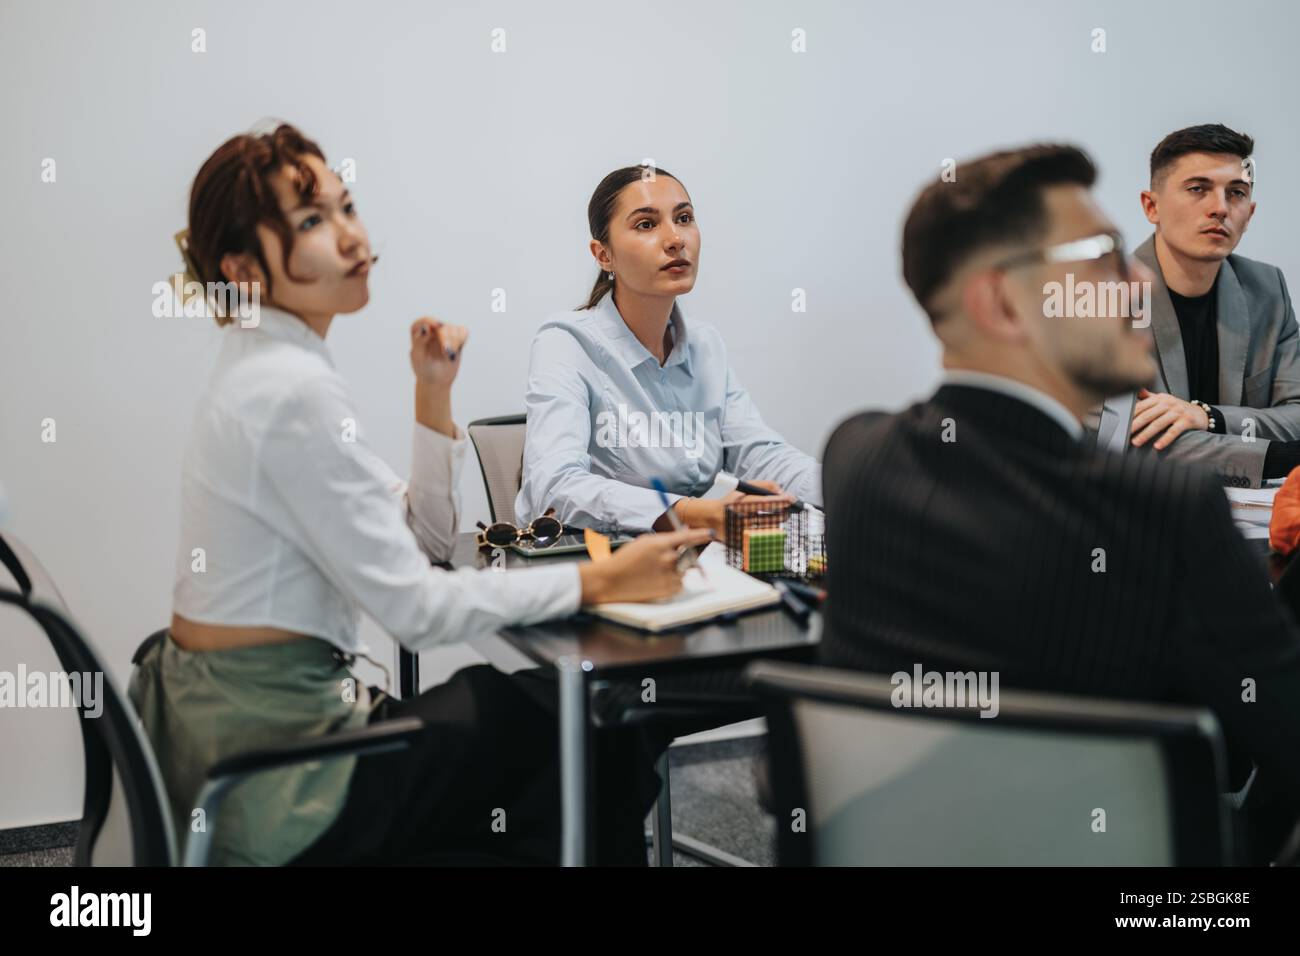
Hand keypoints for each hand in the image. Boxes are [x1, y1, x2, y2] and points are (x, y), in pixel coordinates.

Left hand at [410, 317, 467, 387]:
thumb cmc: (423, 369)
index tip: (437, 327)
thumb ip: (419, 341)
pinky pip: (463, 331)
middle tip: (445, 351)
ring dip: (454, 343)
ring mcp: (445, 334)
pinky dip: (462, 339)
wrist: (436, 381)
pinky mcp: (456, 339)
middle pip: (442, 327)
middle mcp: (432, 330)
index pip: (424, 321)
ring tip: (449, 356)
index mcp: (418, 332)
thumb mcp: (418, 357)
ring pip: (454, 329)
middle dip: (446, 338)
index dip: (431, 321)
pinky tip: (456, 350)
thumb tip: (425, 327)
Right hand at [579, 528, 714, 603]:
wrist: (612, 580)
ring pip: (684, 570)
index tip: (711, 533)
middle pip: (689, 554)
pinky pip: (679, 583)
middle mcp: (667, 559)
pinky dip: (673, 582)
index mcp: (660, 544)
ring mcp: (669, 575)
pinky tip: (656, 581)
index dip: (701, 534)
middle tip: (668, 559)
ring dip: (676, 569)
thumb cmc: (626, 559)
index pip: (688, 537)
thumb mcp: (644, 542)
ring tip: (655, 572)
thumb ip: (666, 538)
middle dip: (684, 555)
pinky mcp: (668, 589)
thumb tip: (686, 530)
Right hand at [668, 485, 795, 535]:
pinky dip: (766, 534)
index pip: (761, 502)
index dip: (778, 501)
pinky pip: (758, 541)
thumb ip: (764, 485)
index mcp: (737, 503)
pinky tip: (769, 529)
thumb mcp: (743, 488)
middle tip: (788, 511)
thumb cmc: (729, 501)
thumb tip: (782, 491)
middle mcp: (736, 518)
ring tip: (779, 518)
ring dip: (775, 524)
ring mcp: (737, 533)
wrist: (707, 519)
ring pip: (764, 531)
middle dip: (781, 514)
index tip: (790, 499)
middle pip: (765, 518)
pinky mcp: (737, 543)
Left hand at [1130, 387, 1209, 449]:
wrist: (1202, 413)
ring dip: (1146, 434)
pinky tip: (1157, 446)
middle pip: (1148, 415)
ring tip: (1136, 443)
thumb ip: (1149, 397)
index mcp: (1159, 398)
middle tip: (1125, 435)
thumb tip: (1135, 391)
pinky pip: (1174, 431)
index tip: (1121, 424)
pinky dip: (1165, 439)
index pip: (1141, 406)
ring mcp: (1178, 411)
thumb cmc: (1178, 409)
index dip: (1130, 416)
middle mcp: (1168, 403)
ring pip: (1159, 423)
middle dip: (1135, 425)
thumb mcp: (1164, 400)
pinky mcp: (1187, 421)